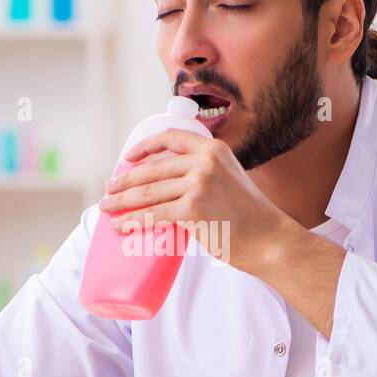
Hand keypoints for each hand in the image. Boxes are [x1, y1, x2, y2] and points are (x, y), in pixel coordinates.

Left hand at [97, 128, 289, 273]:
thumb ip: (208, 172)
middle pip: (152, 168)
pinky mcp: (192, 209)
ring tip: (106, 207)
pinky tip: (120, 226)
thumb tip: (175, 184)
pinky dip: (132, 221)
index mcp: (214, 149)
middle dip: (125, 179)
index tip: (128, 157)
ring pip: (148, 192)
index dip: (144, 146)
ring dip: (121, 200)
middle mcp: (204, 162)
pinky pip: (153, 214)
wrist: (269, 239)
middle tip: (109, 189)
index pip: (170, 137)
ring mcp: (198, 184)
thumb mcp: (232, 178)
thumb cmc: (252, 216)